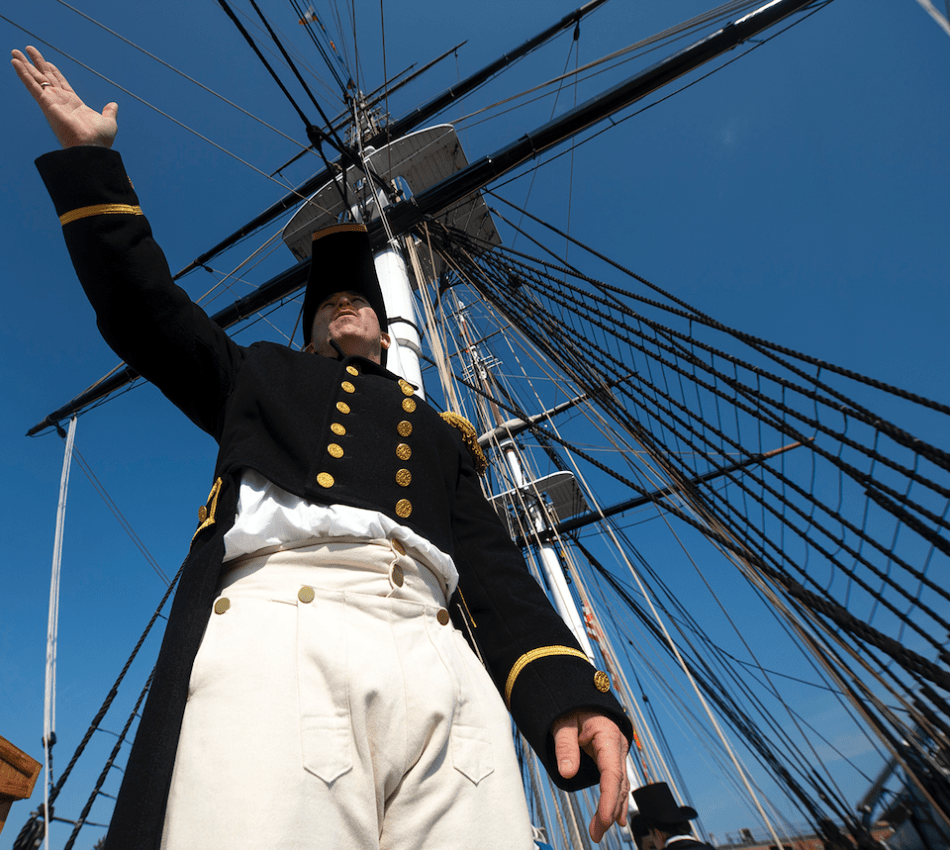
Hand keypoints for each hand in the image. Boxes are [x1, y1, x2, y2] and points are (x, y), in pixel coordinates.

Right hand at [11, 46, 116, 147]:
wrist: (92, 148)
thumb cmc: (100, 140)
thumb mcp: (109, 122)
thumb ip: (109, 112)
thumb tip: (114, 105)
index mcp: (74, 104)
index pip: (62, 84)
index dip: (54, 72)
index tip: (48, 63)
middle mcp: (61, 102)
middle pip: (46, 78)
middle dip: (37, 64)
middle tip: (28, 49)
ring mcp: (52, 102)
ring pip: (35, 79)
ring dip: (25, 65)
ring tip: (15, 51)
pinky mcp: (46, 104)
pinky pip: (32, 86)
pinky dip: (23, 74)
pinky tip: (15, 63)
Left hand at [551, 708, 629, 842]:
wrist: (578, 694)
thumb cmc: (570, 704)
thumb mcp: (562, 721)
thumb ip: (565, 746)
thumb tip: (567, 771)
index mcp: (608, 734)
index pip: (613, 772)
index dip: (610, 798)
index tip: (606, 819)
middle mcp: (617, 745)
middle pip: (618, 783)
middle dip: (610, 809)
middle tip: (597, 832)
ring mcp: (616, 751)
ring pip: (619, 784)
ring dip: (613, 807)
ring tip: (602, 829)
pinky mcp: (610, 756)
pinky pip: (616, 780)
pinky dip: (616, 798)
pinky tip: (616, 816)